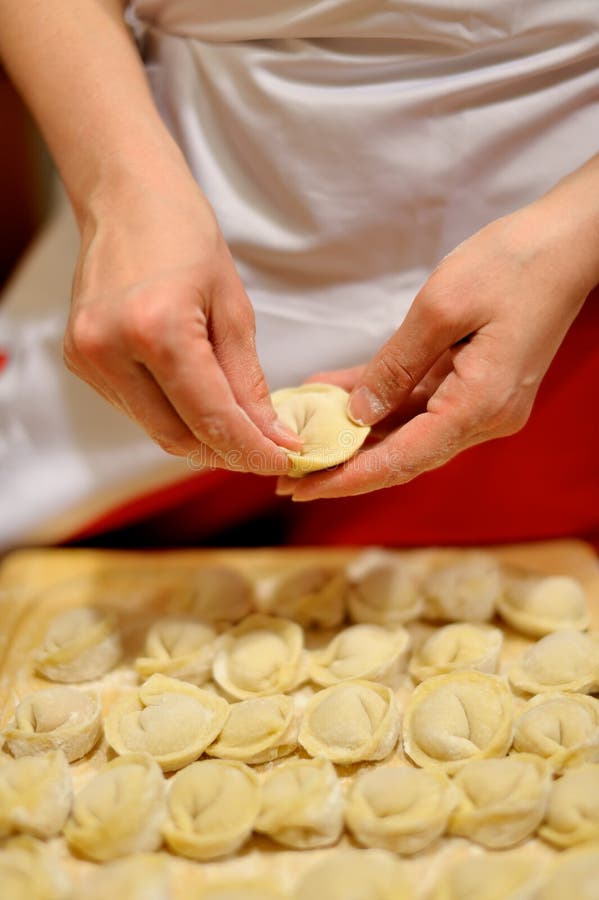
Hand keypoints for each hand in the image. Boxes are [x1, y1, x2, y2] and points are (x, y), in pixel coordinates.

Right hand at [64, 165, 300, 472]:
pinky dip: (172, 414)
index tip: (285, 461)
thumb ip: (248, 381)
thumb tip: (270, 435)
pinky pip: (135, 408)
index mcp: (156, 329)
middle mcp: (112, 349)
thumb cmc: (186, 236)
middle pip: (178, 436)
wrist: (125, 197)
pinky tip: (197, 401)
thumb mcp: (233, 308)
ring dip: (201, 437)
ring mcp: (88, 357)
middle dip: (228, 452)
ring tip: (239, 426)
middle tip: (267, 451)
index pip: (212, 417)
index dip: (253, 449)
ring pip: (155, 428)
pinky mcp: (80, 360)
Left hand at [277, 188, 596, 499]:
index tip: (301, 487)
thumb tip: (357, 413)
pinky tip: (337, 395)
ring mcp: (483, 405)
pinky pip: (422, 403)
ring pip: (409, 430)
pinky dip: (382, 402)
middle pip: (404, 454)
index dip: (348, 476)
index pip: (402, 459)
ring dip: (358, 433)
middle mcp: (484, 418)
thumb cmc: (512, 265)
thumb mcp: (440, 310)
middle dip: (346, 464)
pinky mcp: (478, 386)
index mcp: (479, 406)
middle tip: (290, 474)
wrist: (567, 244)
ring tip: (304, 434)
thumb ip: (394, 366)